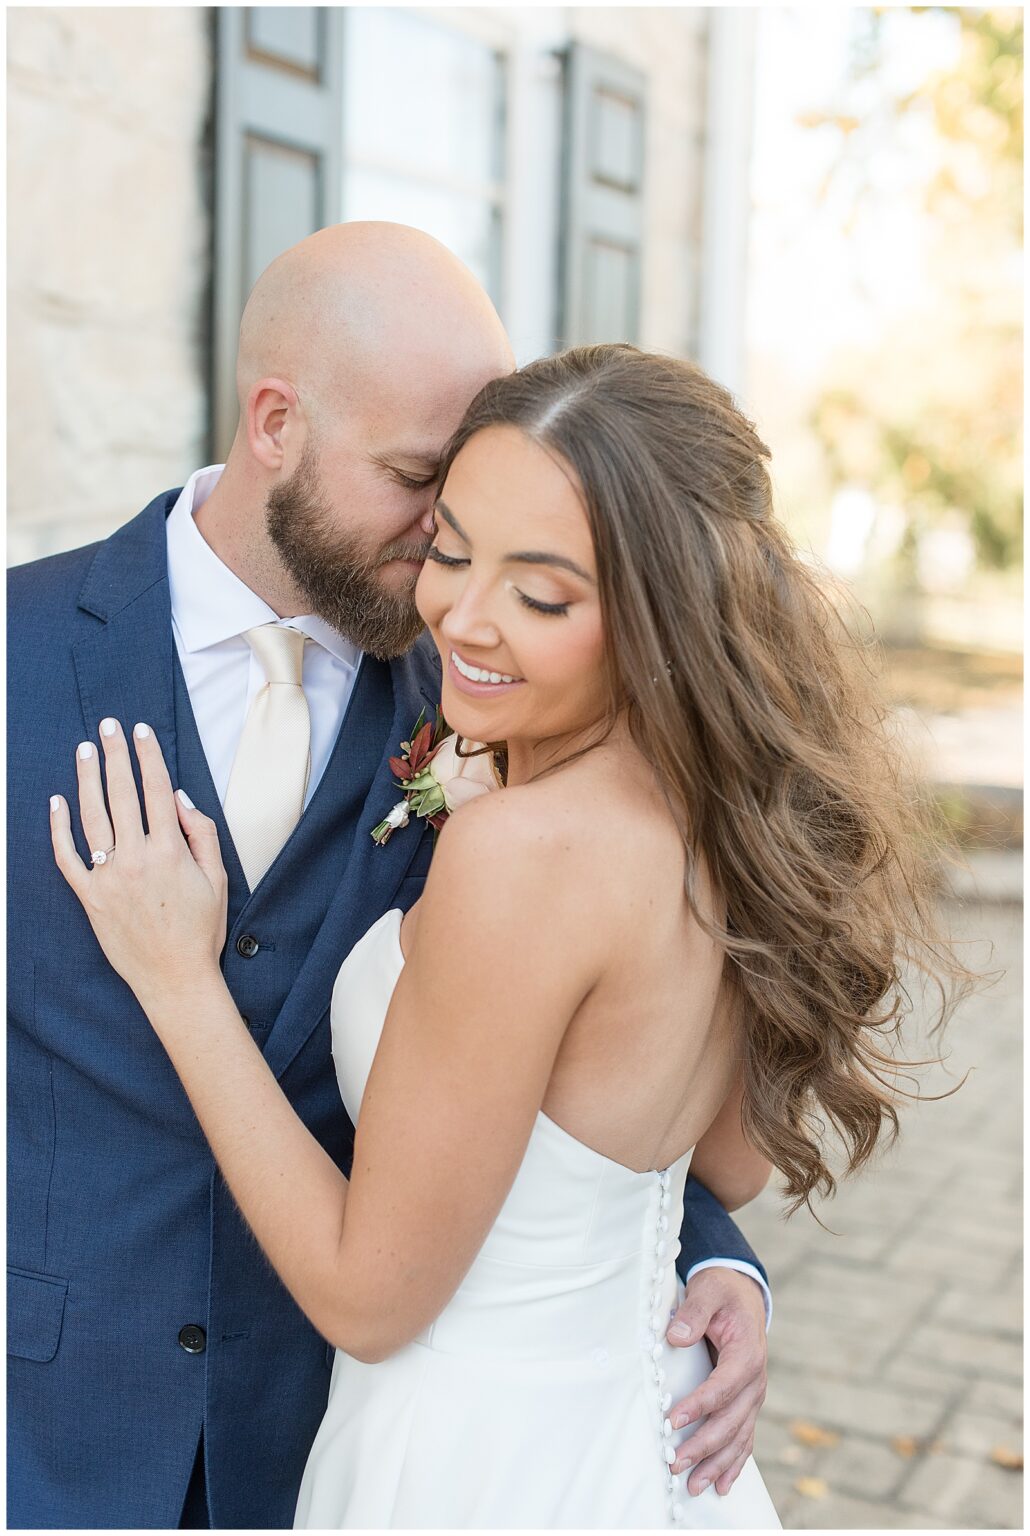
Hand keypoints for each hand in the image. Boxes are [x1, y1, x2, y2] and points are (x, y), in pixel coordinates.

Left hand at [50, 718, 227, 1010]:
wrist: (175, 978)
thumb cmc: (201, 929)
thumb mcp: (217, 878)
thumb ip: (201, 833)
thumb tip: (177, 797)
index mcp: (170, 851)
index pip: (155, 790)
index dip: (148, 756)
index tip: (140, 730)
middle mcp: (136, 858)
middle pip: (121, 794)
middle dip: (115, 755)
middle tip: (108, 726)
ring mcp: (108, 878)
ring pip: (92, 817)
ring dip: (87, 780)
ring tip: (85, 751)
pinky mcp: (89, 897)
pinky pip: (67, 857)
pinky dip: (59, 829)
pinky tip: (57, 803)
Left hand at [665, 1267, 767, 1496]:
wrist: (743, 1294)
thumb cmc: (723, 1292)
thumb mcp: (709, 1289)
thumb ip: (695, 1311)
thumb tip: (677, 1335)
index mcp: (747, 1353)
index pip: (723, 1386)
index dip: (699, 1405)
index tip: (673, 1420)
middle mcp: (755, 1380)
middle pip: (730, 1420)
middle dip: (703, 1446)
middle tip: (675, 1462)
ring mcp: (753, 1395)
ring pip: (738, 1437)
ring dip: (716, 1463)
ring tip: (694, 1485)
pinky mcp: (747, 1402)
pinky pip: (744, 1438)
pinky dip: (734, 1463)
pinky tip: (721, 1485)